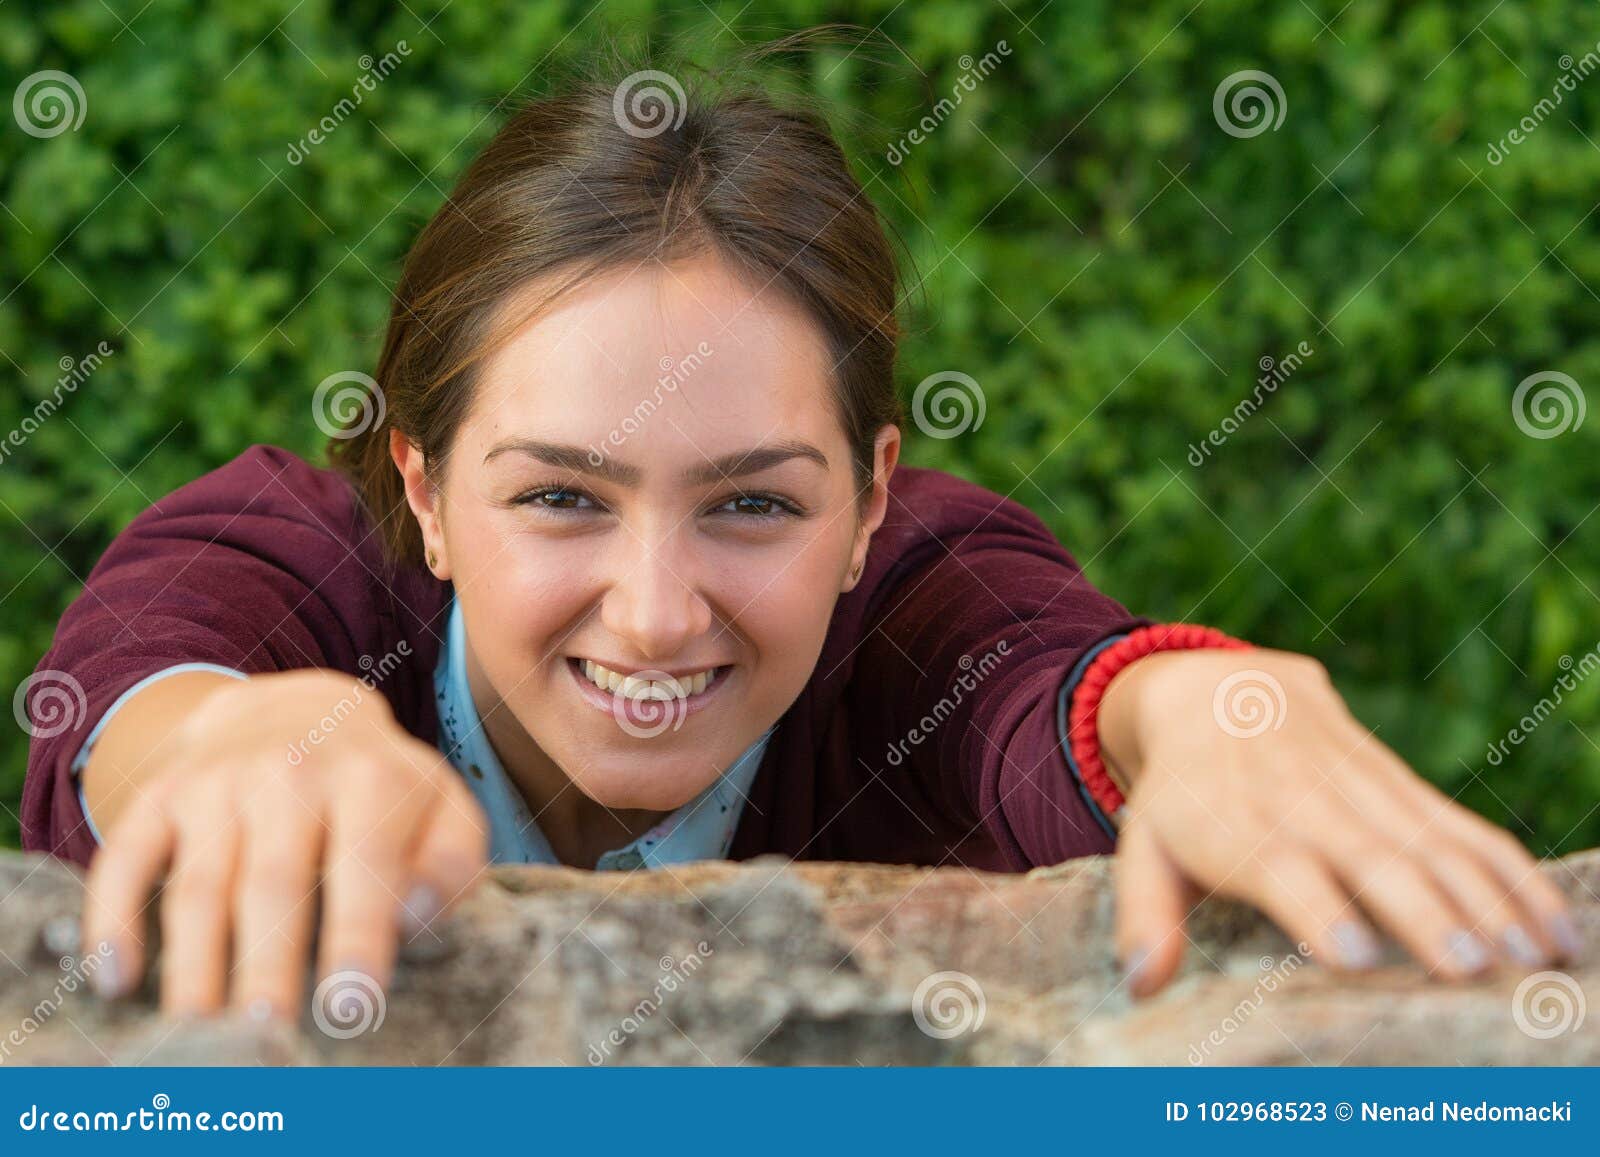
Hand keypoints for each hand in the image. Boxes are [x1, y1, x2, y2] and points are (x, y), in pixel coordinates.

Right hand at [81, 669, 487, 1018]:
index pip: (365, 866)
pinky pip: (125, 860)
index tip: (352, 1009)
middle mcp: (290, 771)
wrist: (294, 711)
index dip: (358, 939)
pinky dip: (114, 920)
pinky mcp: (159, 796)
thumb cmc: (382, 791)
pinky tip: (117, 980)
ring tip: (200, 1033)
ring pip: (201, 885)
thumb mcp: (441, 810)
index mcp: (371, 779)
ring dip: (196, 964)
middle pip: (273, 883)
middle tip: (266, 1037)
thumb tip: (414, 916)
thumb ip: (449, 865)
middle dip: (268, 965)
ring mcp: (216, 783)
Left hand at [1097, 647, 1578, 996]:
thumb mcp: (1144, 844)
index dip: (1317, 908)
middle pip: (1373, 857)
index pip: (1282, 867)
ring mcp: (1363, 789)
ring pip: (1434, 841)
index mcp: (1240, 827)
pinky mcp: (1403, 784)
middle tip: (1469, 966)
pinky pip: (1467, 827)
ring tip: (1531, 956)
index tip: (1355, 956)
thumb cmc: (1181, 793)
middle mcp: (1307, 804)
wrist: (1220, 690)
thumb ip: (1143, 914)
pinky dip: (1514, 873)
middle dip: (1423, 909)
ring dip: (1488, 896)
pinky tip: (1555, 927)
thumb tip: (1140, 984)